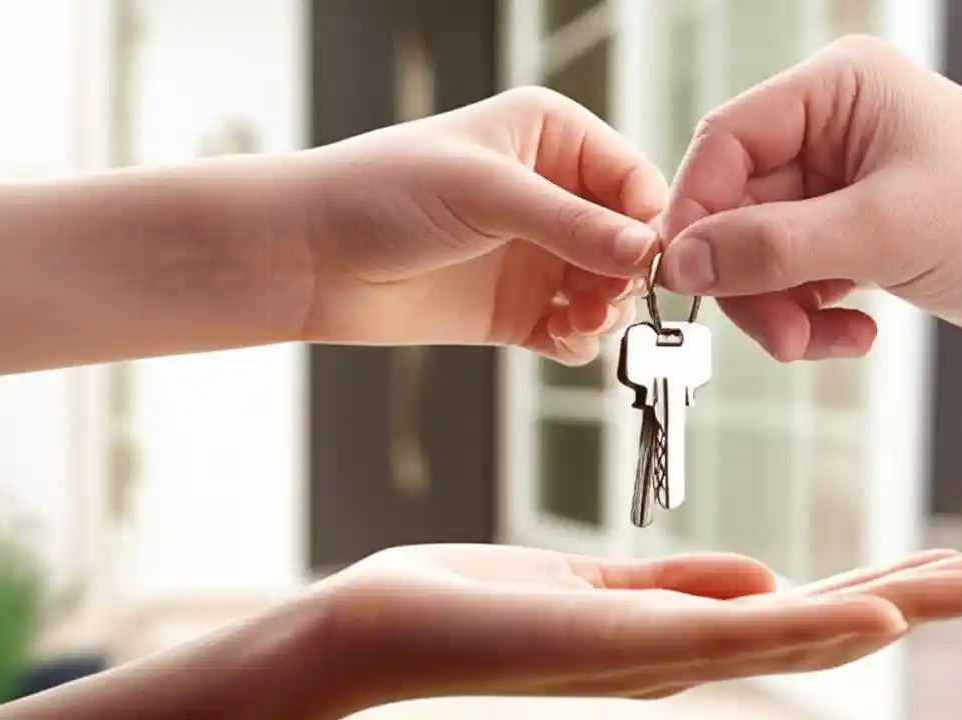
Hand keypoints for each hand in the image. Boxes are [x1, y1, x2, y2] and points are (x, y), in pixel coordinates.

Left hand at [299, 87, 667, 363]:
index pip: (633, 179)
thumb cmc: (382, 193)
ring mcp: (537, 254)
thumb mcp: (486, 192)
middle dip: (627, 275)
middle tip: (608, 300)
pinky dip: (580, 340)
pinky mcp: (520, 308)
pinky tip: (562, 340)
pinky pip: (575, 329)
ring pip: (607, 289)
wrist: (310, 258)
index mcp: (551, 137)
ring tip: (580, 322)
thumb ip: (571, 223)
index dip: (650, 221)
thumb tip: (646, 252)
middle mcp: (551, 194)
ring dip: (607, 311)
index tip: (650, 261)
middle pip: (628, 241)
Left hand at [312, 544, 961, 711]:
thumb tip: (761, 576)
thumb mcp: (597, 586)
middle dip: (930, 601)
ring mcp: (663, 656)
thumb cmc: (480, 603)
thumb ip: (679, 584)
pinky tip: (869, 614)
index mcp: (686, 629)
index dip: (898, 588)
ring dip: (901, 611)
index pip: (813, 606)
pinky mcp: (624, 646)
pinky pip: (732, 631)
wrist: (385, 628)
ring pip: (808, 634)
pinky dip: (809, 625)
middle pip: (833, 625)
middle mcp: (690, 653)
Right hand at [661, 35, 961, 360]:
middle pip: (736, 207)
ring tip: (819, 342)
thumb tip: (685, 261)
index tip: (687, 275)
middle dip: (751, 281)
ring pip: (760, 253)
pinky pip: (794, 279)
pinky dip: (810, 317)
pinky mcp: (853, 234)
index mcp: (837, 89)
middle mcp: (832, 130)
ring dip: (780, 309)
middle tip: (776, 334)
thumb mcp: (883, 230)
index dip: (698, 211)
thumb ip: (773, 246)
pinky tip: (854, 334)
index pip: (726, 140)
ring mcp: (840, 185)